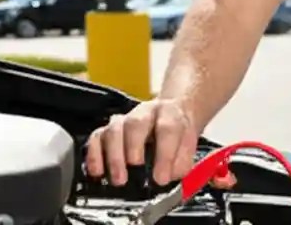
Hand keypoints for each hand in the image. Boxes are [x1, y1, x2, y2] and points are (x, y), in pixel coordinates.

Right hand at [84, 98, 235, 187]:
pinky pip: (97, 136)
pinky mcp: (110, 129)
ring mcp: (127, 119)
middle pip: (136, 124)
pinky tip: (97, 170)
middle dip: (133, 148)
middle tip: (134, 169)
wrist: (175, 111)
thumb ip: (195, 164)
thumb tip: (197, 179)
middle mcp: (147, 113)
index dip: (164, 153)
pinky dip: (94, 153)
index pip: (168, 129)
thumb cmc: (181, 134)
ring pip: (114, 128)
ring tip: (117, 177)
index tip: (162, 176)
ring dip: (113, 154)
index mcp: (172, 115)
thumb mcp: (194, 147)